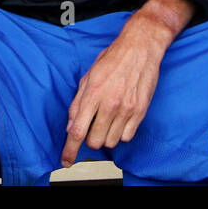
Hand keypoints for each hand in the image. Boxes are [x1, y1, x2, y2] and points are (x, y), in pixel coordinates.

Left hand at [60, 0, 193, 166]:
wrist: (140, 48)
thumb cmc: (113, 59)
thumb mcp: (88, 76)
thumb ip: (78, 103)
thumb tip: (70, 125)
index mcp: (93, 93)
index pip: (77, 130)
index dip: (70, 149)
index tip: (66, 160)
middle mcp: (110, 103)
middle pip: (95, 141)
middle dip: (90, 139)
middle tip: (93, 126)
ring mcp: (127, 109)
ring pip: (111, 141)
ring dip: (106, 136)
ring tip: (108, 119)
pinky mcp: (141, 111)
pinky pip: (127, 137)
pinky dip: (121, 133)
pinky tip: (120, 119)